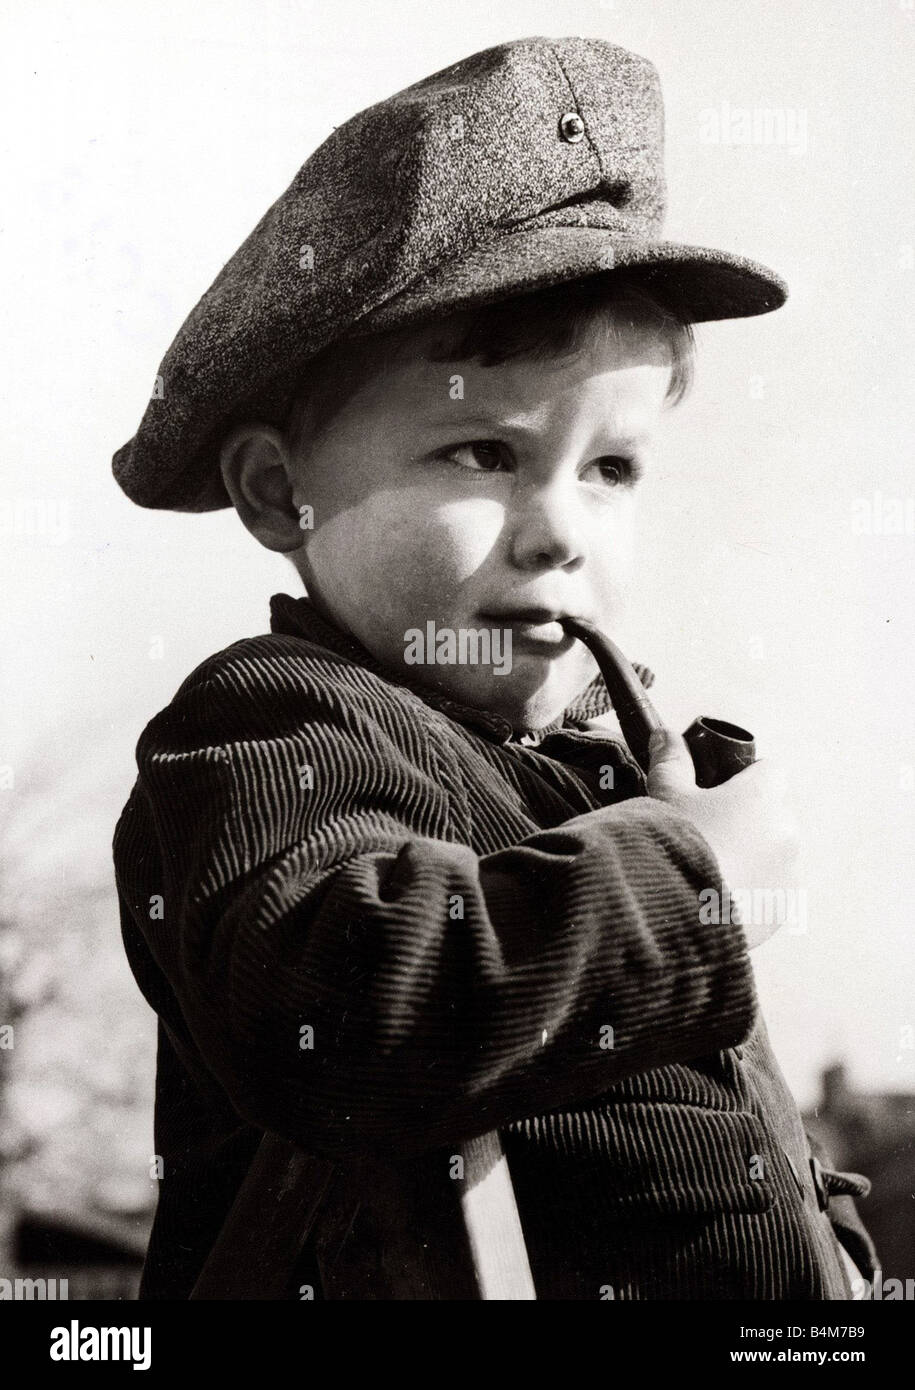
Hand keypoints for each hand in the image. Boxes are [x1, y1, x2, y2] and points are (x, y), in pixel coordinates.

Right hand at [646, 728, 800, 948]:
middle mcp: (786, 831)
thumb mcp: (666, 794)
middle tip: (708, 831)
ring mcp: (789, 873)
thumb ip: (670, 760)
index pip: (770, 769)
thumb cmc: (675, 844)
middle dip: (747, 818)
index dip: (744, 776)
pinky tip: (719, 895)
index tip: (720, 789)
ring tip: (712, 868)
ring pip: (775, 853)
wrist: (674, 911)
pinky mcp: (783, 909)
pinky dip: (753, 889)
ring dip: (753, 856)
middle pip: (773, 812)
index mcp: (763, 796)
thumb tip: (666, 735)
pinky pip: (772, 890)